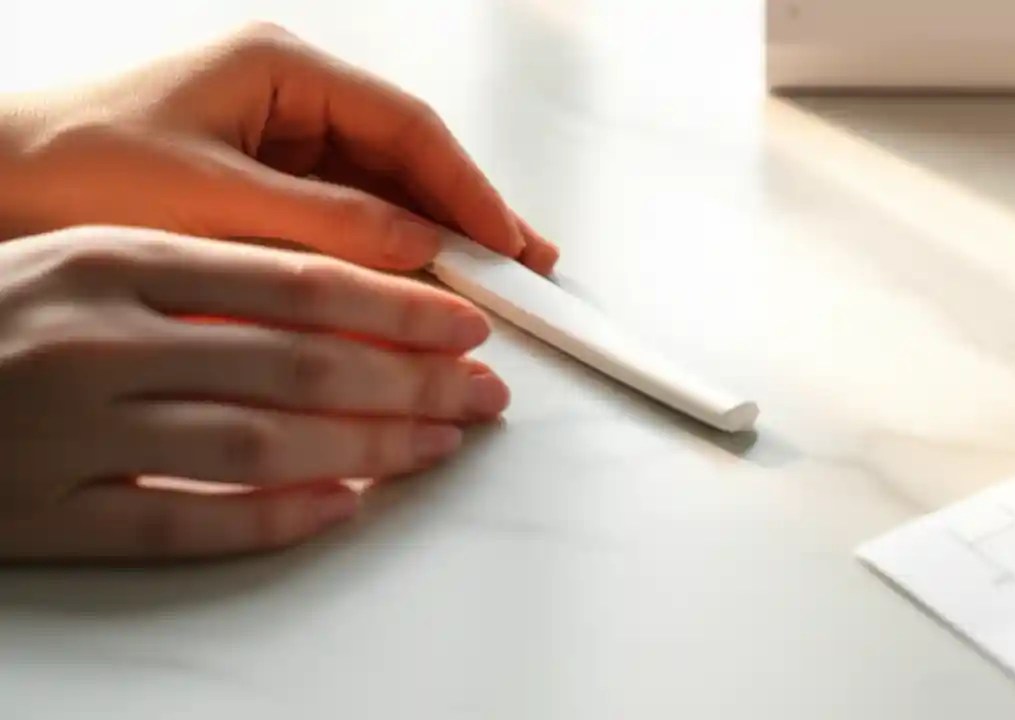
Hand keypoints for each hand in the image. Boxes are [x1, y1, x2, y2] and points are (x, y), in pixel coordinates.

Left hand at [0, 22, 557, 273]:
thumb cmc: (69, 170)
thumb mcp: (210, 200)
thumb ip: (327, 222)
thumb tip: (420, 248)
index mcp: (276, 68)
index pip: (404, 126)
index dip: (466, 186)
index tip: (507, 242)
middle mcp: (284, 94)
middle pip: (404, 153)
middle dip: (464, 210)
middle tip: (522, 264)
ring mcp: (273, 135)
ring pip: (381, 184)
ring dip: (432, 232)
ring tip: (487, 279)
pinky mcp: (258, 177)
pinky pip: (343, 210)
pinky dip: (383, 247)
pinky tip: (416, 279)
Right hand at [0, 225, 507, 560]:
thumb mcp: (85, 262)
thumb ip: (198, 282)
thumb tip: (336, 307)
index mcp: (115, 263)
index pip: (295, 282)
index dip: (396, 306)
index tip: (462, 322)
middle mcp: (101, 342)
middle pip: (301, 364)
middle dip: (412, 379)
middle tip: (480, 390)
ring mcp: (75, 433)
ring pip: (265, 441)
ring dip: (372, 445)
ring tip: (440, 442)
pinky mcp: (52, 514)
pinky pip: (190, 520)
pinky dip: (279, 515)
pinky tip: (345, 505)